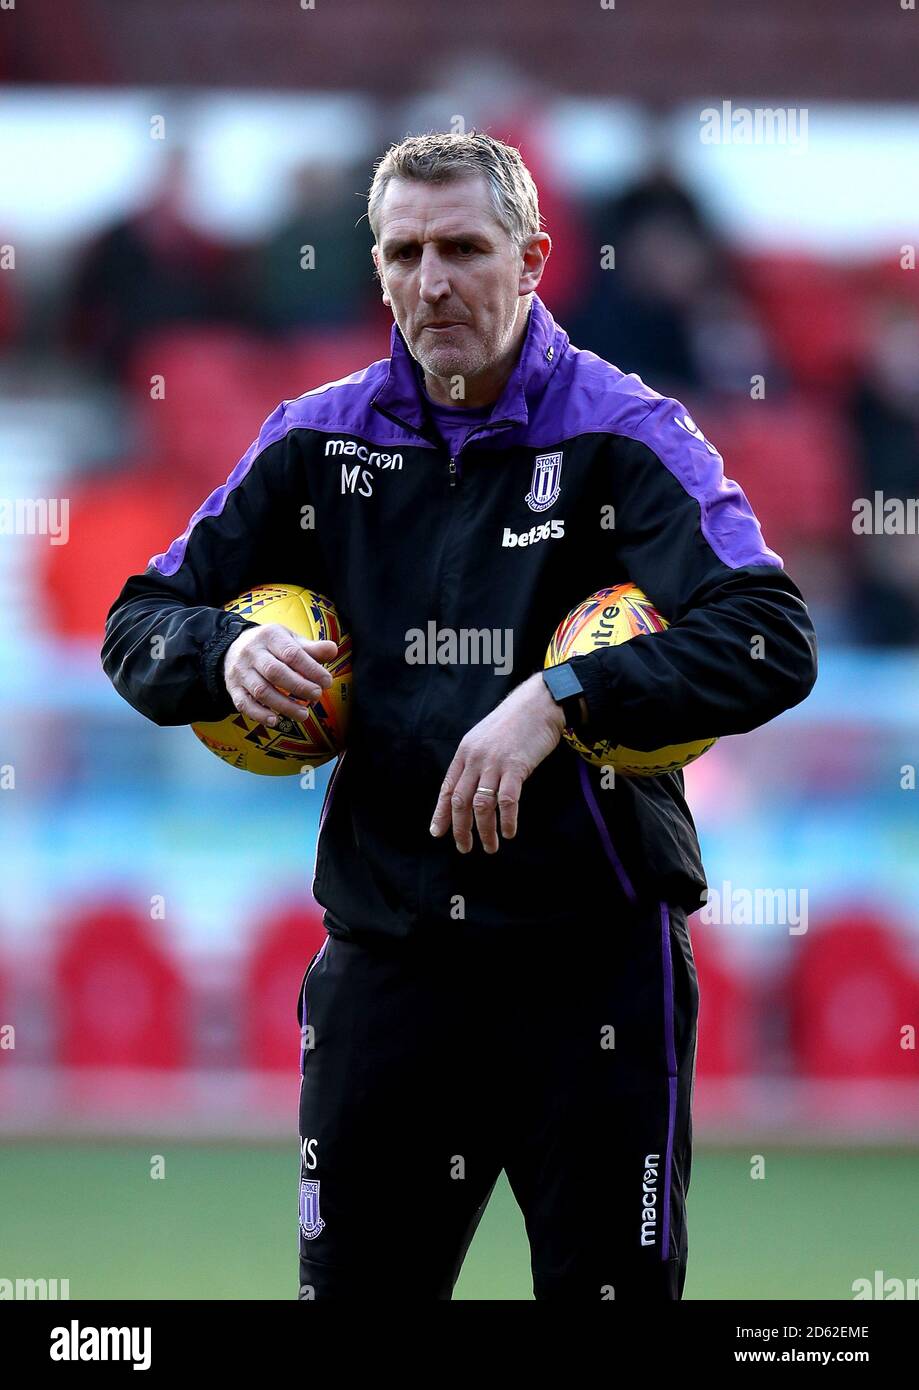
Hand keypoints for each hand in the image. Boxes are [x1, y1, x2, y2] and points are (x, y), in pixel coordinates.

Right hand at [224, 624, 337, 726]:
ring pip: (260, 690)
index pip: (291, 653)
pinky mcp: (233, 688)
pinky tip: (275, 721)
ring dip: (283, 705)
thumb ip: (312, 648)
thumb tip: (333, 649)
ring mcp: (240, 671)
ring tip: (303, 714)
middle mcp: (252, 653)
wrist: (234, 647)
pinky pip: (243, 703)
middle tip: (316, 696)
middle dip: (299, 686)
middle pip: (275, 672)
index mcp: (270, 636)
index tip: (327, 682)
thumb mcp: (290, 640)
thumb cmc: (271, 646)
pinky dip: (259, 714)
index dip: (311, 669)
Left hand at [430, 672, 565, 853]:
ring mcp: (495, 763)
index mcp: (465, 752)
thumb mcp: (485, 738)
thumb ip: (476, 761)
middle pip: (460, 801)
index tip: (437, 832)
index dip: (441, 813)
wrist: (538, 704)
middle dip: (460, 829)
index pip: (447, 788)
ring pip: (482, 805)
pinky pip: (507, 800)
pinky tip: (509, 832)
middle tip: (464, 848)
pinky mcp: (516, 767)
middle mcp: (475, 759)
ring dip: (484, 831)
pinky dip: (507, 820)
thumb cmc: (515, 722)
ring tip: (490, 847)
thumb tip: (470, 788)